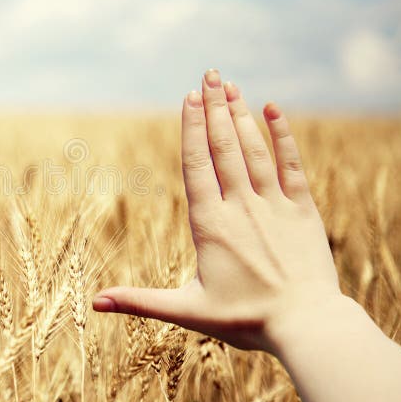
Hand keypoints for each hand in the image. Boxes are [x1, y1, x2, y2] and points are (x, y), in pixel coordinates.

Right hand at [93, 69, 340, 350]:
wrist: (307, 327)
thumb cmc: (245, 321)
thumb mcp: (186, 311)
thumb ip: (139, 301)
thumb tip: (94, 303)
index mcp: (211, 224)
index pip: (196, 165)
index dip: (191, 128)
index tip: (189, 97)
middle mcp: (242, 206)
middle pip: (224, 147)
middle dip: (214, 108)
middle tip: (209, 74)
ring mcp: (275, 205)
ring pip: (254, 150)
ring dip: (241, 115)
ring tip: (230, 85)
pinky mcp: (303, 210)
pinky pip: (291, 165)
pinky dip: (283, 136)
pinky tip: (273, 110)